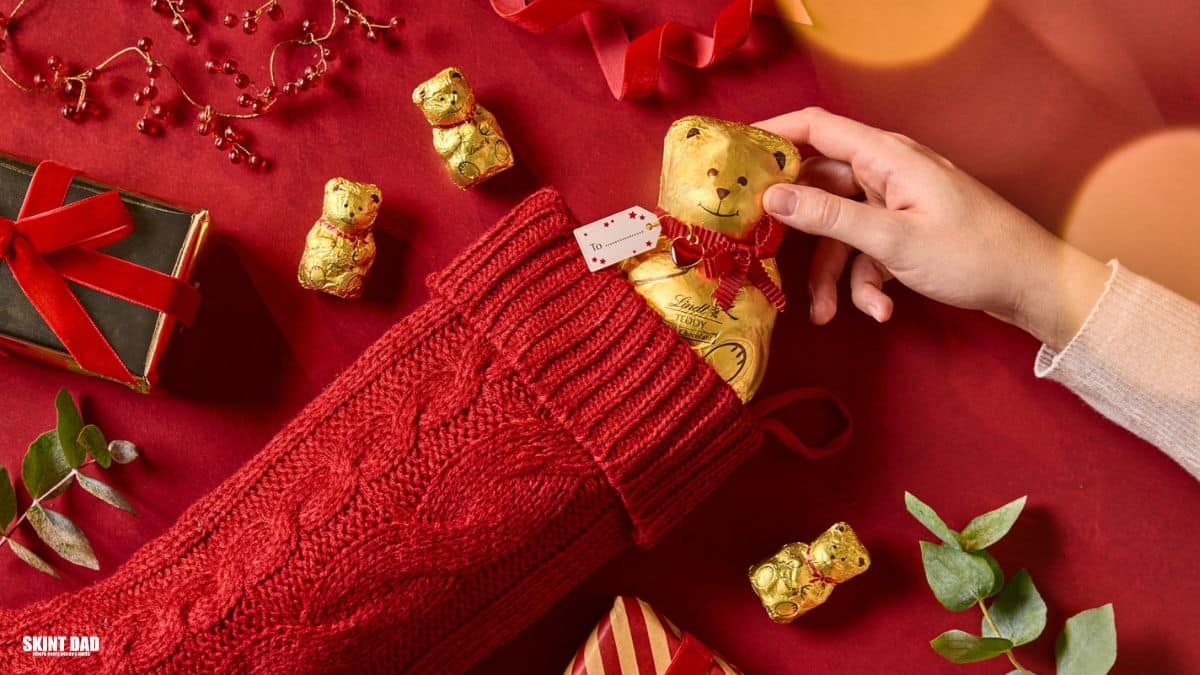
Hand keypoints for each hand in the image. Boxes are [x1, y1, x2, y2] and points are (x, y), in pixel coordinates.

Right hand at [756, 108, 1109, 350]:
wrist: (1032, 287)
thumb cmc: (973, 254)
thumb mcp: (891, 239)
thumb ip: (829, 217)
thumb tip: (771, 197)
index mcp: (886, 156)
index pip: (816, 127)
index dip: (771, 135)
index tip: (731, 156)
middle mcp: (886, 172)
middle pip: (818, 188)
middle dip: (795, 229)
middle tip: (757, 248)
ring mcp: (894, 203)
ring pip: (838, 231)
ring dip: (832, 276)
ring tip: (829, 314)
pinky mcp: (902, 232)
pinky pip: (864, 252)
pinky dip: (865, 283)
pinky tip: (880, 310)